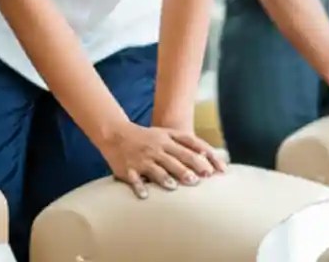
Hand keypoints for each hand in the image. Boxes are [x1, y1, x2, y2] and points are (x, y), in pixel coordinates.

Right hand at [99, 122, 226, 198]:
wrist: (116, 134)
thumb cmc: (146, 137)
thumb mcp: (165, 134)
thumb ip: (185, 143)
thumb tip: (208, 156)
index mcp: (167, 139)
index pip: (188, 145)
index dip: (201, 156)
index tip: (212, 169)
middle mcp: (156, 148)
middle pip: (174, 158)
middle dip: (186, 169)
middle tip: (197, 180)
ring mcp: (142, 159)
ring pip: (156, 169)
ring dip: (165, 178)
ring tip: (174, 187)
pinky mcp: (129, 169)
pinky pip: (134, 179)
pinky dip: (139, 187)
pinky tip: (145, 195)